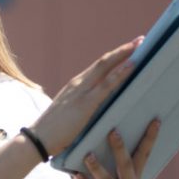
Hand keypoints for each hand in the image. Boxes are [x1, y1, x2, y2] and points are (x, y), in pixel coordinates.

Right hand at [30, 37, 142, 155]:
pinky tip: (133, 66)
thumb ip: (82, 107)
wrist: (39, 139)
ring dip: (125, 55)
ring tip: (140, 45)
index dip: (114, 56)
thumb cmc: (54, 132)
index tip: (129, 49)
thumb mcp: (70, 114)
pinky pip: (107, 84)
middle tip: (140, 40)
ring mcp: (82, 91)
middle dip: (123, 49)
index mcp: (75, 85)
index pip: (98, 66)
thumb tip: (97, 110)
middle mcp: (78, 83)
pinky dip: (121, 72)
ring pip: (106, 66)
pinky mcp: (86, 102)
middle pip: (104, 61)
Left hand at [74, 119, 159, 178]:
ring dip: (98, 168)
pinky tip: (76, 177)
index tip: (155, 120)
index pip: (144, 156)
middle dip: (120, 149)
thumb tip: (95, 144)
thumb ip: (111, 171)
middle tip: (113, 131)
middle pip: (127, 166)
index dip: (149, 138)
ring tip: (87, 155)